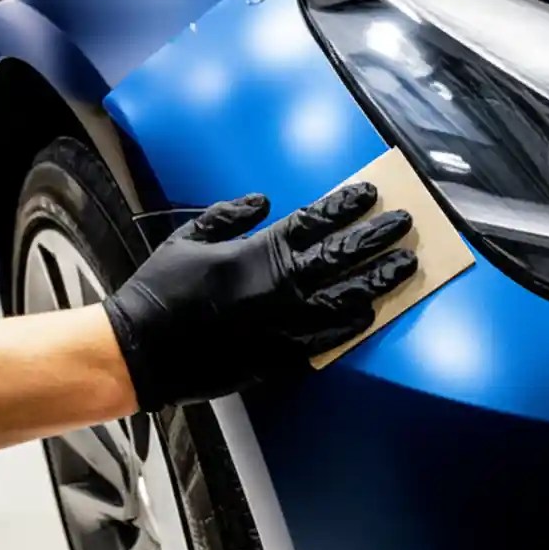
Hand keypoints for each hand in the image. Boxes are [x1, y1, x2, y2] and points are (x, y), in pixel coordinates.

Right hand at [103, 182, 416, 410]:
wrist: (142, 351)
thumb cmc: (161, 289)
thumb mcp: (189, 237)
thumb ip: (229, 215)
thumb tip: (263, 200)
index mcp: (258, 251)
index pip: (316, 221)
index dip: (346, 206)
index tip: (371, 194)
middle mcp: (279, 285)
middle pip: (343, 255)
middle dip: (378, 237)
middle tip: (406, 223)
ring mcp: (284, 323)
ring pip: (346, 297)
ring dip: (379, 279)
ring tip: (405, 266)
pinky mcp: (279, 356)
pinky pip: (327, 339)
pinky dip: (352, 326)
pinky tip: (371, 313)